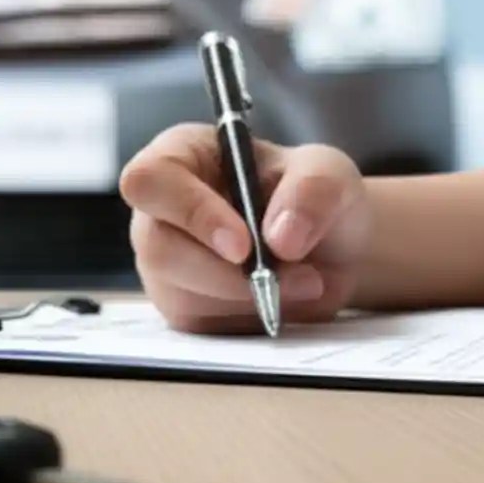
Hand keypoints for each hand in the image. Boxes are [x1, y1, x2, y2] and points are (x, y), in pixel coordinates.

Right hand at [119, 124, 369, 332]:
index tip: (243, 245)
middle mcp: (160, 210)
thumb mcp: (330, 173)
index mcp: (181, 155)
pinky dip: (251, 320)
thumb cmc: (315, 196)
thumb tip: (280, 239)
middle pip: (160, 249)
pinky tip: (282, 301)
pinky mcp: (182, 307)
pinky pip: (202, 326)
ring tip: (308, 284)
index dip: (191, 213)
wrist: (333, 249)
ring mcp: (166, 262)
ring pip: (182, 295)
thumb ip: (313, 190)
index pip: (150, 180)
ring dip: (252, 299)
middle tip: (301, 278)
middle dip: (231, 275)